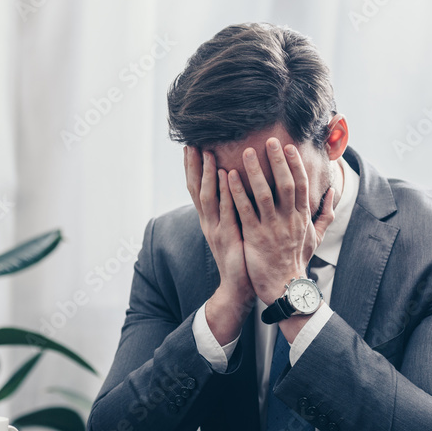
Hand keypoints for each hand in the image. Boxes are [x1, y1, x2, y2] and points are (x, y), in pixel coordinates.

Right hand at [185, 146, 254, 342]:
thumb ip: (231, 210)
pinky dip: (225, 192)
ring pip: (208, 197)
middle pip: (196, 189)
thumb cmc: (240, 257)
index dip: (193, 169)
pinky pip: (226, 210)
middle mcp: (208, 222)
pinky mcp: (227, 237)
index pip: (197, 189)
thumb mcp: (232, 230)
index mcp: (209, 220)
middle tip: (192, 144)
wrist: (238, 286)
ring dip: (208, 174)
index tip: (191, 148)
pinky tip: (227, 175)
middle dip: (193, 166)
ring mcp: (216, 229)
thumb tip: (233, 190)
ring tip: (208, 153)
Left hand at [228, 138, 333, 305]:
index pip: (301, 185)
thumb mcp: (316, 237)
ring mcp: (272, 228)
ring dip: (255, 172)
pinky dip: (237, 193)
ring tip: (245, 153)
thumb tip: (333, 192)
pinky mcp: (255, 237)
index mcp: (302, 217)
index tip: (288, 146)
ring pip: (264, 194)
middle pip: (285, 184)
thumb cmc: (298, 260)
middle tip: (268, 140)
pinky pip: (245, 211)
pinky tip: (229, 178)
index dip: (295, 164)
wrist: (285, 287)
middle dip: (277, 161)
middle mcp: (289, 220)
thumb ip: (325, 214)